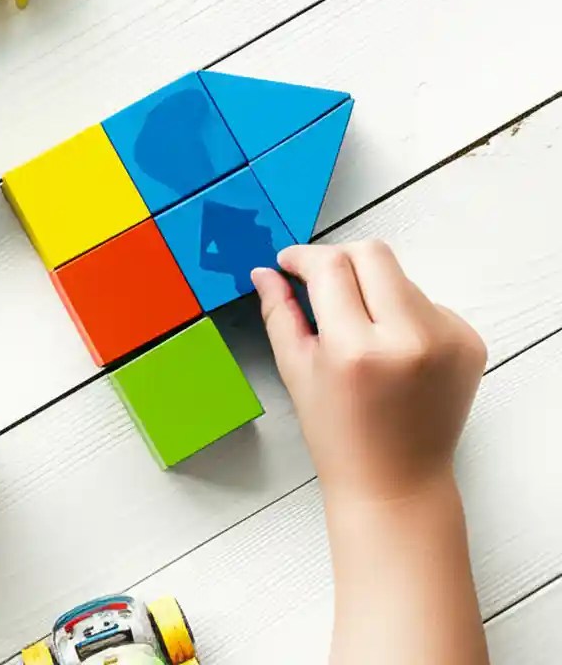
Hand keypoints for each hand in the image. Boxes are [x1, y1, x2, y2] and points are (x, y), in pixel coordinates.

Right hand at [252, 241, 486, 503]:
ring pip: (400, 277)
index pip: (331, 267)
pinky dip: (402, 312)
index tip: (289, 262)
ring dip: (372, 288)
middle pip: (373, 254)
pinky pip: (427, 302)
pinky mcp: (469, 342)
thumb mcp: (296, 372)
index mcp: (356, 350)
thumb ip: (279, 314)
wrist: (396, 481)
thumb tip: (265, 272)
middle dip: (339, 259)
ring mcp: (447, 339)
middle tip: (319, 280)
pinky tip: (390, 348)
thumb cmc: (339, 436)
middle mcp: (409, 338)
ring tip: (358, 329)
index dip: (304, 257)